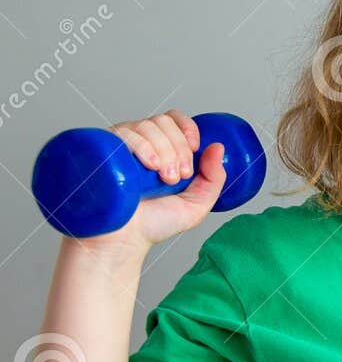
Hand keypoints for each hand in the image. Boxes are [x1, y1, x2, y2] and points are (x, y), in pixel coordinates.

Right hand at [92, 110, 227, 254]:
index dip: (187, 127)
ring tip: (166, 179)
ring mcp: (120, 147)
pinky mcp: (103, 152)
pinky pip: (123, 133)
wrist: (123, 241)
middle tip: (179, 176)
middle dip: (179, 147)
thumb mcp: (196, 205)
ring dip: (164, 150)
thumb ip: (213, 179)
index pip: (173, 119)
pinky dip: (142, 145)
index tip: (195, 147)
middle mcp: (139, 144)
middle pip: (162, 121)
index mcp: (161, 150)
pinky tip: (150, 165)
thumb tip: (218, 147)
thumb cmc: (154, 224)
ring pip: (145, 125)